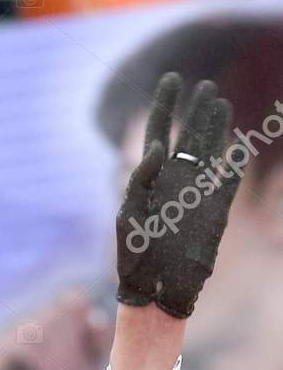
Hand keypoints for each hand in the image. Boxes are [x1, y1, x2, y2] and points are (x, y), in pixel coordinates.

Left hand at [115, 71, 243, 318]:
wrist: (155, 291)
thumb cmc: (134, 258)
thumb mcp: (128, 218)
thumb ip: (139, 181)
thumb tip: (155, 148)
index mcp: (150, 178)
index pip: (158, 131)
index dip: (165, 104)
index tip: (172, 78)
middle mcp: (175, 181)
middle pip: (188, 137)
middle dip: (197, 110)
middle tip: (207, 85)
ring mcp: (196, 195)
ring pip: (210, 153)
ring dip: (217, 129)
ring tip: (222, 104)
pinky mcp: (215, 213)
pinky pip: (228, 183)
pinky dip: (235, 165)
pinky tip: (241, 145)